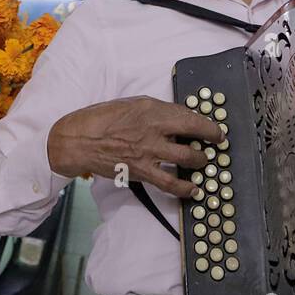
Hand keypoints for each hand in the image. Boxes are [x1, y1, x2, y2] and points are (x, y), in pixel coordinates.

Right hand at [47, 95, 222, 197]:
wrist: (78, 140)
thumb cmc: (101, 118)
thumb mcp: (131, 104)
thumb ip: (156, 111)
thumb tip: (177, 118)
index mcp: (152, 110)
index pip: (190, 116)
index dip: (208, 125)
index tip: (216, 130)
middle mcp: (154, 130)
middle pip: (194, 137)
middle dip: (210, 143)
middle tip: (214, 146)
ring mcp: (149, 152)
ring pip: (187, 159)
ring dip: (200, 162)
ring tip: (203, 163)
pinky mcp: (142, 172)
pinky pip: (169, 183)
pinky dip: (185, 188)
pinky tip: (193, 190)